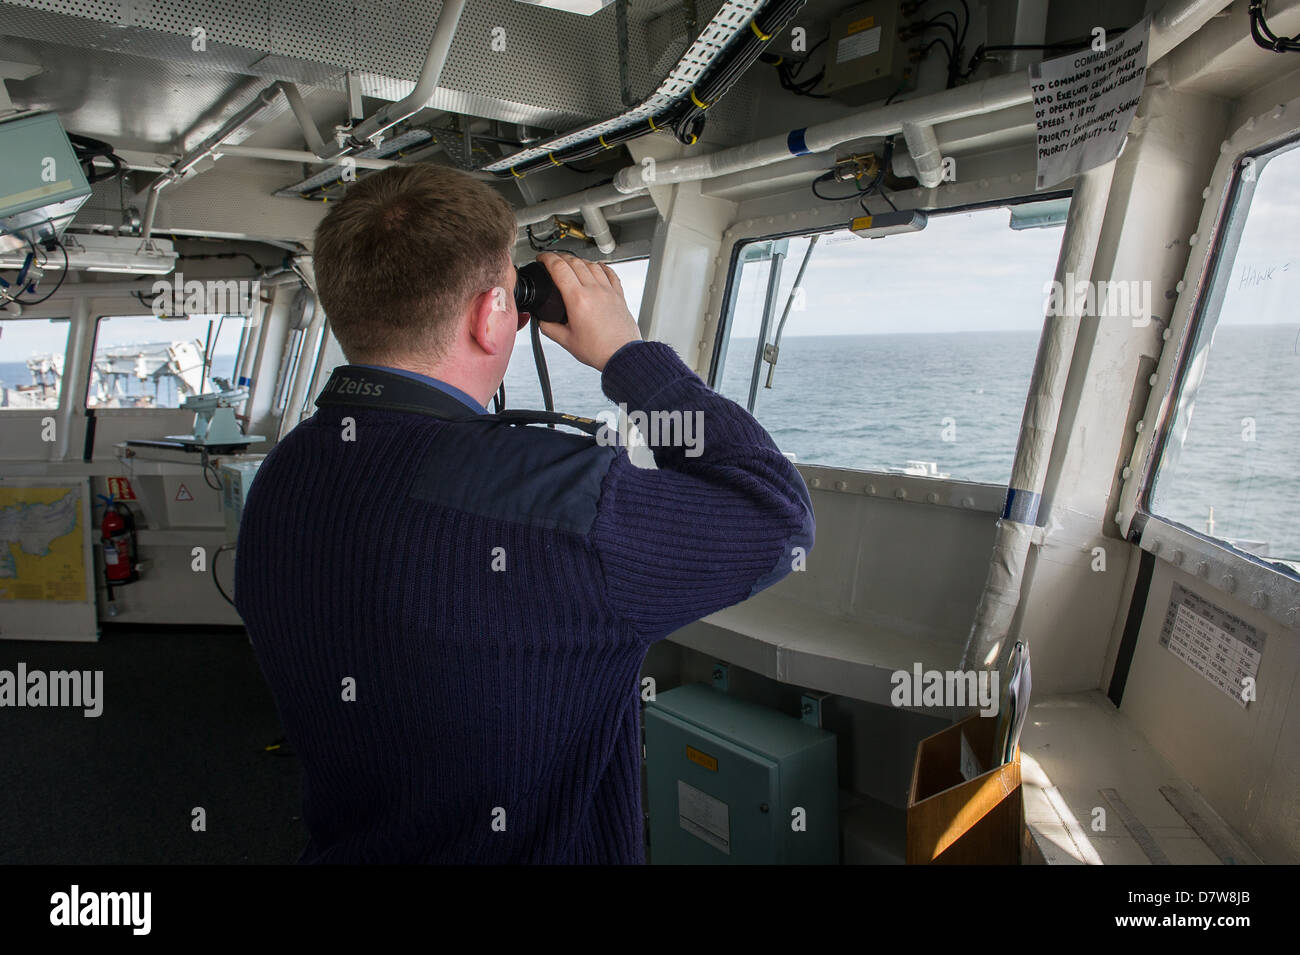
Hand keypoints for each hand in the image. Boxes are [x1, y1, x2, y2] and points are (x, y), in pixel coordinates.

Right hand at [535, 252, 641, 370]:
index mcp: (578, 299)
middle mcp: (594, 290)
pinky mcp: (619, 295)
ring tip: (571, 263)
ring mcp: (608, 291)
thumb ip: (549, 329)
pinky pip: (610, 273)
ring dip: (578, 260)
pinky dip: (600, 266)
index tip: (542, 259)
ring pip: (591, 264)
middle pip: (574, 262)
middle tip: (553, 260)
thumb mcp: (566, 341)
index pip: (559, 268)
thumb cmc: (599, 350)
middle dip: (560, 257)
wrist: (622, 356)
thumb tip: (542, 321)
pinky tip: (597, 267)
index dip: (547, 259)